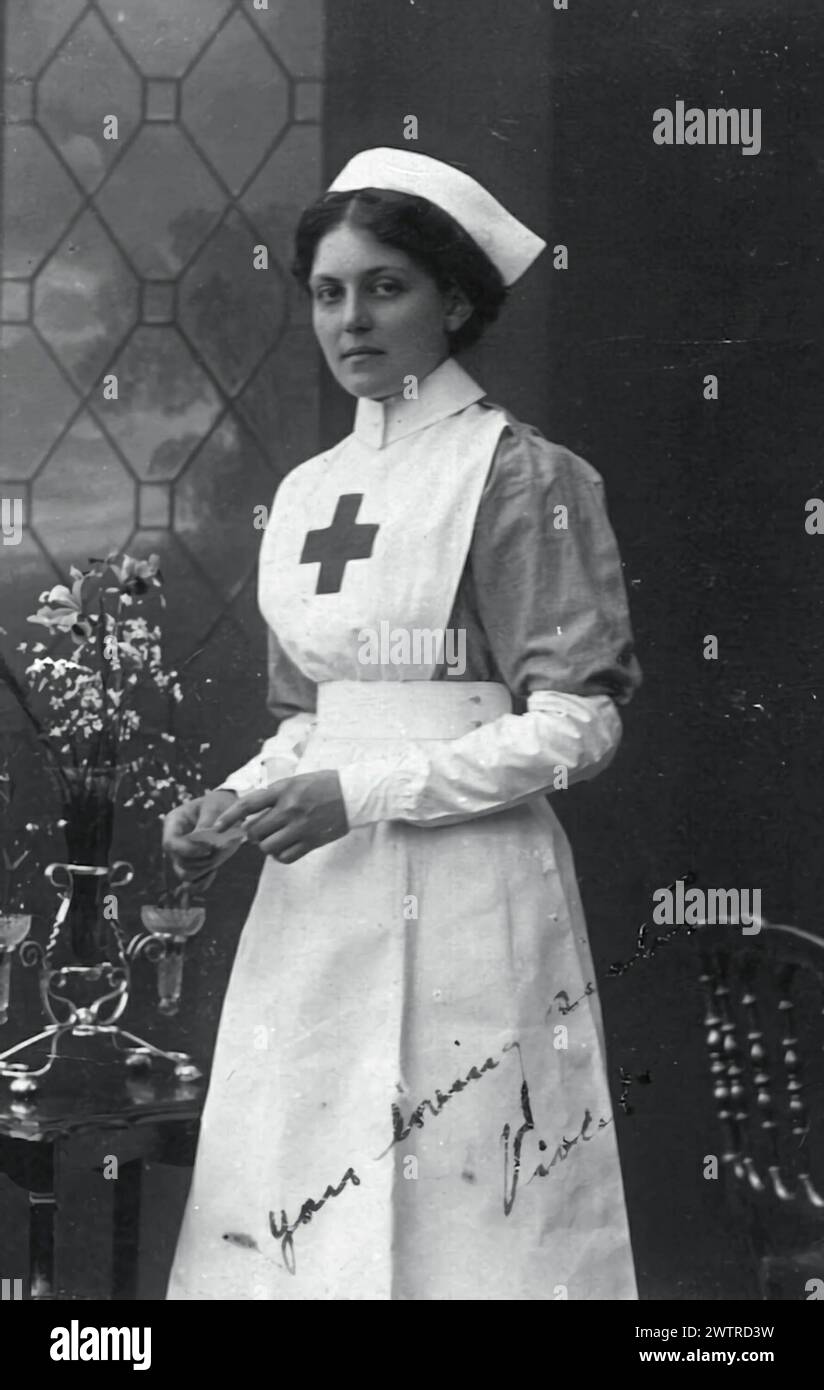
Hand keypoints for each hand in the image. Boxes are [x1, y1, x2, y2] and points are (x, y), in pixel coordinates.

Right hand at [162, 788, 239, 888]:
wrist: (226, 809)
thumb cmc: (218, 804)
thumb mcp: (214, 807)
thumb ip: (207, 824)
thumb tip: (204, 844)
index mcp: (174, 822)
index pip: (171, 843)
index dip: (188, 850)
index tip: (209, 849)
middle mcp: (174, 841)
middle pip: (179, 862)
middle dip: (201, 860)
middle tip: (220, 849)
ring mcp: (182, 855)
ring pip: (186, 875)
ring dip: (205, 870)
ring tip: (219, 855)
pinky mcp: (193, 866)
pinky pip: (192, 885)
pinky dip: (202, 883)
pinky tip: (213, 872)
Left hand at [213, 770, 348, 864]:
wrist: (354, 794)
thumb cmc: (323, 785)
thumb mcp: (295, 781)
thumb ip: (273, 796)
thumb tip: (250, 814)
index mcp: (283, 790)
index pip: (248, 805)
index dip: (229, 817)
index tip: (217, 827)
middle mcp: (290, 809)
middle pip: (255, 832)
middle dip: (253, 834)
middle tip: (261, 830)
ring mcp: (301, 827)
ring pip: (267, 847)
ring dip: (267, 845)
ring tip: (276, 837)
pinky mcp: (312, 841)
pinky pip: (285, 857)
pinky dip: (280, 855)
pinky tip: (285, 846)